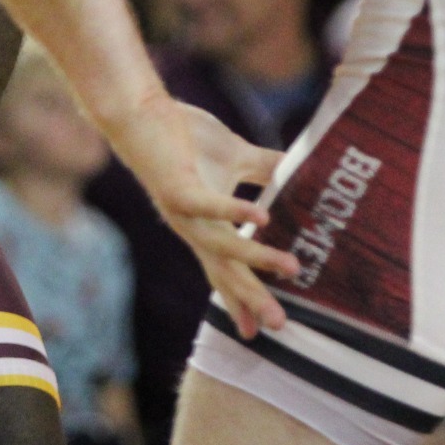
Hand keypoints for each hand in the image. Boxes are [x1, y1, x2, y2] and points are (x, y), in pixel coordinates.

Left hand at [104, 95, 298, 339]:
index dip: (240, 300)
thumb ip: (266, 168)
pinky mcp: (177, 189)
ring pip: (222, 245)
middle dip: (253, 299)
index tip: (257, 333)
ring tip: (292, 267)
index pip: (225, 271)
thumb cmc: (186, 134)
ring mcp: (183, 212)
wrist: (141, 111)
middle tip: (280, 325)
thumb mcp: (237, 155)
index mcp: (205, 225)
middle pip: (225, 272)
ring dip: (257, 258)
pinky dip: (234, 212)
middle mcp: (192, 227)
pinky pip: (207, 206)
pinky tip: (261, 219)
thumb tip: (303, 167)